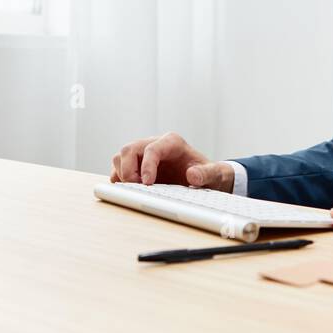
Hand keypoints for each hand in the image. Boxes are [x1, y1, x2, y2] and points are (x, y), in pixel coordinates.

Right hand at [109, 132, 234, 190]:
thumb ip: (206, 174)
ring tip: (133, 189)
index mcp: (172, 142)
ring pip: (121, 157)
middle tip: (138, 188)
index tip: (147, 183)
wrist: (206, 178)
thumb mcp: (213, 174)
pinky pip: (119, 168)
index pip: (152, 148)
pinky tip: (128, 189)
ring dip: (121, 174)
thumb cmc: (208, 174)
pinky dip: (118, 178)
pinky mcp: (137, 167)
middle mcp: (155, 145)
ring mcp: (144, 155)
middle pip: (129, 149)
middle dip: (128, 170)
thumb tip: (192, 175)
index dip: (146, 165)